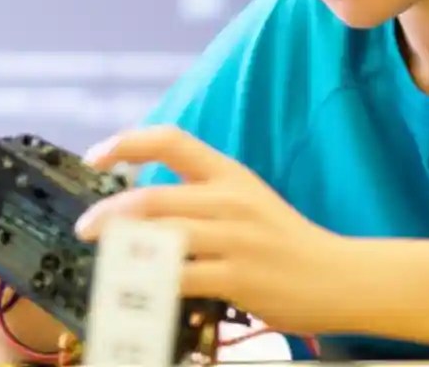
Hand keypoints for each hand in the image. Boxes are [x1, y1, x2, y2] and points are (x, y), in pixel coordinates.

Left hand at [73, 126, 358, 335]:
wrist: (342, 276)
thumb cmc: (285, 241)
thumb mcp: (246, 199)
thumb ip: (199, 194)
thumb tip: (139, 203)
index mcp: (229, 174)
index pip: (171, 140)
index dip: (127, 142)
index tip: (95, 155)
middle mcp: (230, 199)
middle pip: (154, 196)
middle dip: (109, 213)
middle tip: (86, 228)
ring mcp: (236, 239)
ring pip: (163, 236)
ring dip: (123, 249)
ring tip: (104, 260)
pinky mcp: (240, 277)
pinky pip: (184, 278)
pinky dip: (154, 283)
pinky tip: (138, 289)